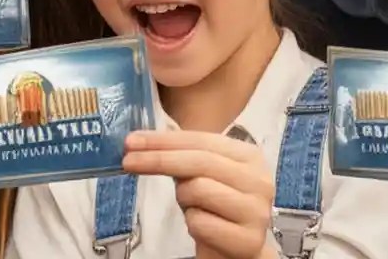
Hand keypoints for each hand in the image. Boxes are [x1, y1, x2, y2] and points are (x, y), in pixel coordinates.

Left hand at [122, 130, 273, 258]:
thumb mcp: (203, 175)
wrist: (239, 249)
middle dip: (159, 160)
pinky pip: (200, 222)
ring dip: (184, 199)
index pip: (201, 140)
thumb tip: (139, 143)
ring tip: (192, 206)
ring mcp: (256, 210)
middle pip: (199, 161)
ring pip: (199, 189)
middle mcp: (259, 180)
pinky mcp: (248, 239)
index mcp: (250, 156)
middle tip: (128, 162)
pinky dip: (192, 223)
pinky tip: (202, 226)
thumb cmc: (217, 208)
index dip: (163, 140)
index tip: (131, 141)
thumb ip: (182, 155)